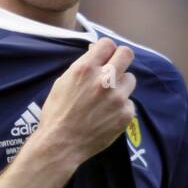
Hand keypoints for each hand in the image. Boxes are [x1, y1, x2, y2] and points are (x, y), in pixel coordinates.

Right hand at [32, 37, 135, 166]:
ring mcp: (118, 97)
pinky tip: (107, 115)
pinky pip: (129, 103)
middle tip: (115, 69)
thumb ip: (82, 67)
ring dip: (121, 86)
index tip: (104, 57)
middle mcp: (104, 79)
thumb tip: (96, 54)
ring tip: (108, 98)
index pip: (107, 44)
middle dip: (120, 59)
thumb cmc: (57, 113)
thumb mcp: (63, 82)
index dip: (106, 50)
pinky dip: (121, 107)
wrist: (61, 144)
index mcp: (86, 68)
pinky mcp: (126, 114)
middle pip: (126, 54)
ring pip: (130, 79)